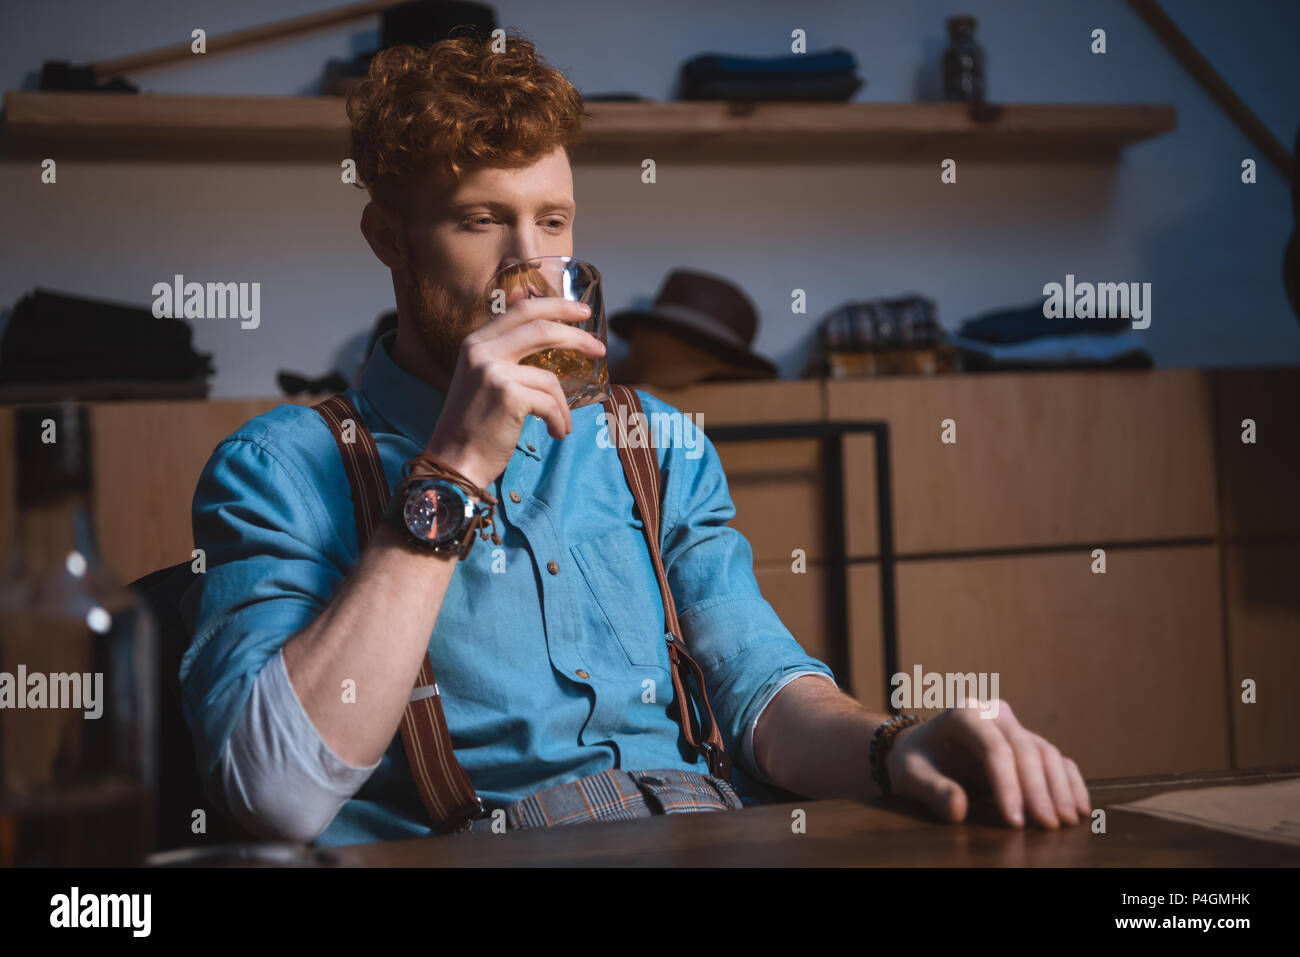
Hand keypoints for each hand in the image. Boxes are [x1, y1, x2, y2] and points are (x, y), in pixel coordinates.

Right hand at [423, 296, 604, 487]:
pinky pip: (550, 404)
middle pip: (541, 328)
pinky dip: (558, 421)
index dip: (555, 306)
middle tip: (599, 348)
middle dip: (576, 336)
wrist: (454, 462)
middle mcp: (481, 351)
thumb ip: (506, 357)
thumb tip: (549, 339)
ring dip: (562, 406)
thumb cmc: (473, 426)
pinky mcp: (508, 396)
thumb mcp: (482, 380)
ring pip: (549, 378)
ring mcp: (493, 372)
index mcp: (475, 343)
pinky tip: (555, 434)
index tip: (581, 312)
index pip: (522, 310)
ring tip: (561, 424)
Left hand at [884, 700, 1090, 827]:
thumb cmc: (914, 762)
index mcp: (964, 713)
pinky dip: (1069, 782)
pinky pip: (1054, 759)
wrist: (919, 750)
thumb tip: (958, 808)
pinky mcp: (1025, 742)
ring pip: (1046, 753)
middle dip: (1039, 790)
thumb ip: (931, 790)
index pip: (994, 748)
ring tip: (1066, 822)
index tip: (1015, 821)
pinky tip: (1078, 808)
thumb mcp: (910, 775)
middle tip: (1048, 826)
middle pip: (1025, 749)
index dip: (1008, 785)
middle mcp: (994, 713)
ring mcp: (1013, 726)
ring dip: (1059, 788)